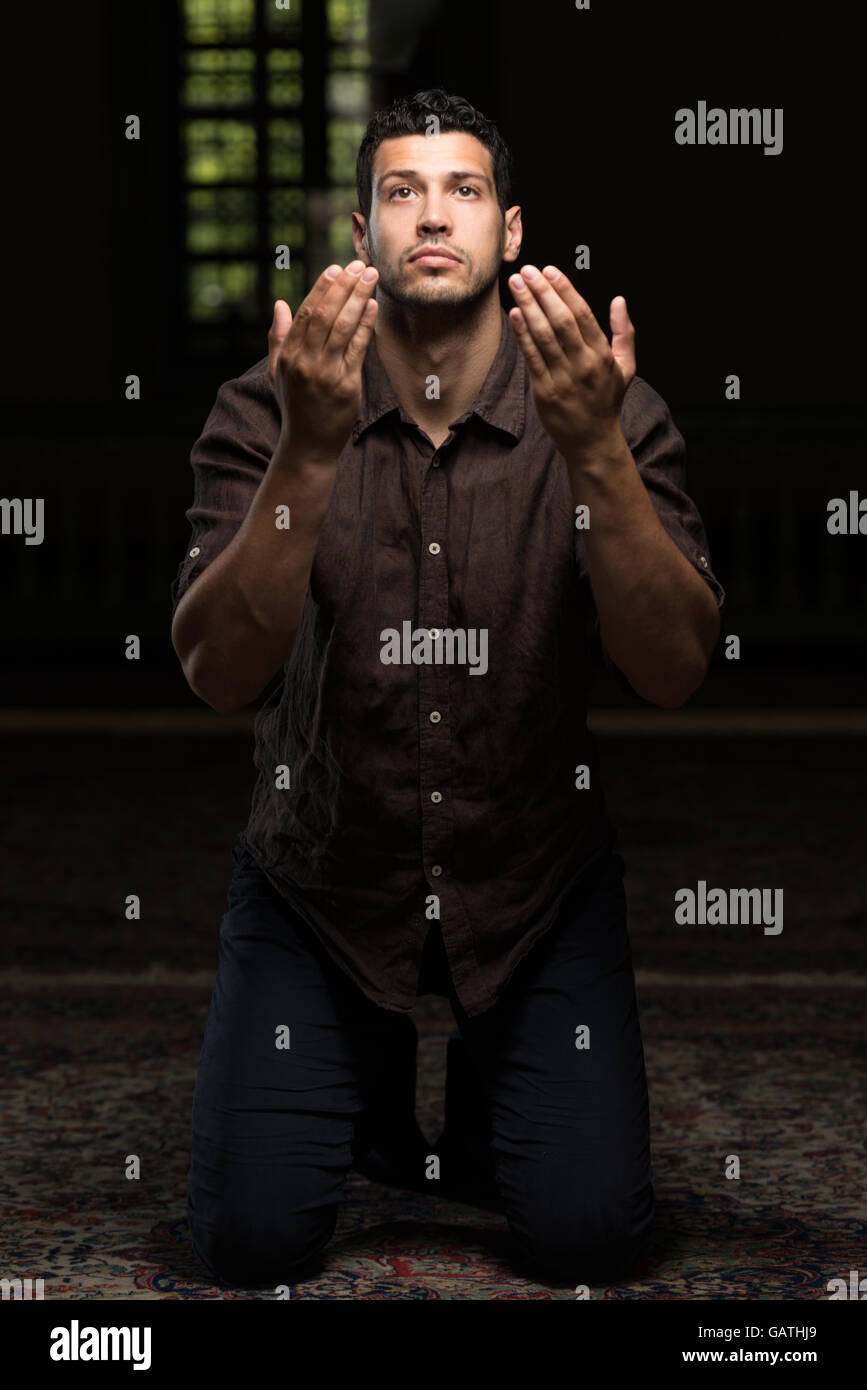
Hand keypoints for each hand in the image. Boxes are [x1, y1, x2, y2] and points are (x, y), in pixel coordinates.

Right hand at [268, 259, 378, 460]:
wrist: (308, 445)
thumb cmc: (294, 406)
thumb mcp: (276, 373)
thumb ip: (278, 338)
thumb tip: (280, 305)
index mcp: (287, 356)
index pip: (305, 314)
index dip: (321, 289)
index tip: (335, 268)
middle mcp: (305, 363)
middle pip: (325, 316)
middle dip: (343, 287)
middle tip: (358, 265)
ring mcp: (326, 375)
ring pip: (343, 328)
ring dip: (358, 299)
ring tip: (370, 277)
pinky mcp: (347, 386)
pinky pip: (358, 349)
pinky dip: (366, 325)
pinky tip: (373, 306)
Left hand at [507, 265, 635, 461]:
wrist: (593, 442)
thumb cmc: (607, 401)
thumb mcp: (626, 367)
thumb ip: (625, 332)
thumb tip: (619, 300)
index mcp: (603, 356)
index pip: (582, 314)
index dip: (564, 290)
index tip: (549, 270)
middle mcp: (583, 365)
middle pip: (560, 320)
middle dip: (542, 292)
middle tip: (526, 270)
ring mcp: (563, 379)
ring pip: (543, 336)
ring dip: (527, 307)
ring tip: (516, 285)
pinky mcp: (544, 392)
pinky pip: (531, 358)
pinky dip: (522, 334)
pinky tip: (514, 314)